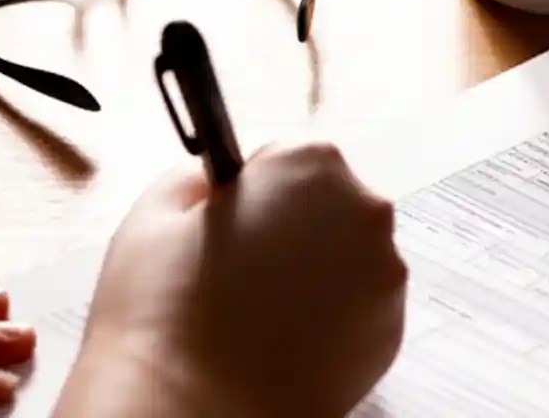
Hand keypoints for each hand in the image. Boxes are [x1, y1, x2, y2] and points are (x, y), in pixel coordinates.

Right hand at [53, 138, 407, 417]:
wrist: (195, 411)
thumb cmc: (166, 314)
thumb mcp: (156, 212)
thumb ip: (198, 175)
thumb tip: (219, 181)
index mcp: (310, 164)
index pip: (288, 155)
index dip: (252, 190)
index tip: (231, 221)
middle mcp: (364, 209)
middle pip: (328, 201)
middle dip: (291, 225)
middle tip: (241, 269)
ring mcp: (385, 272)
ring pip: (347, 254)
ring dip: (314, 270)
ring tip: (259, 310)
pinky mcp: (393, 329)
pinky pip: (360, 303)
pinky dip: (332, 314)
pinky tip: (284, 336)